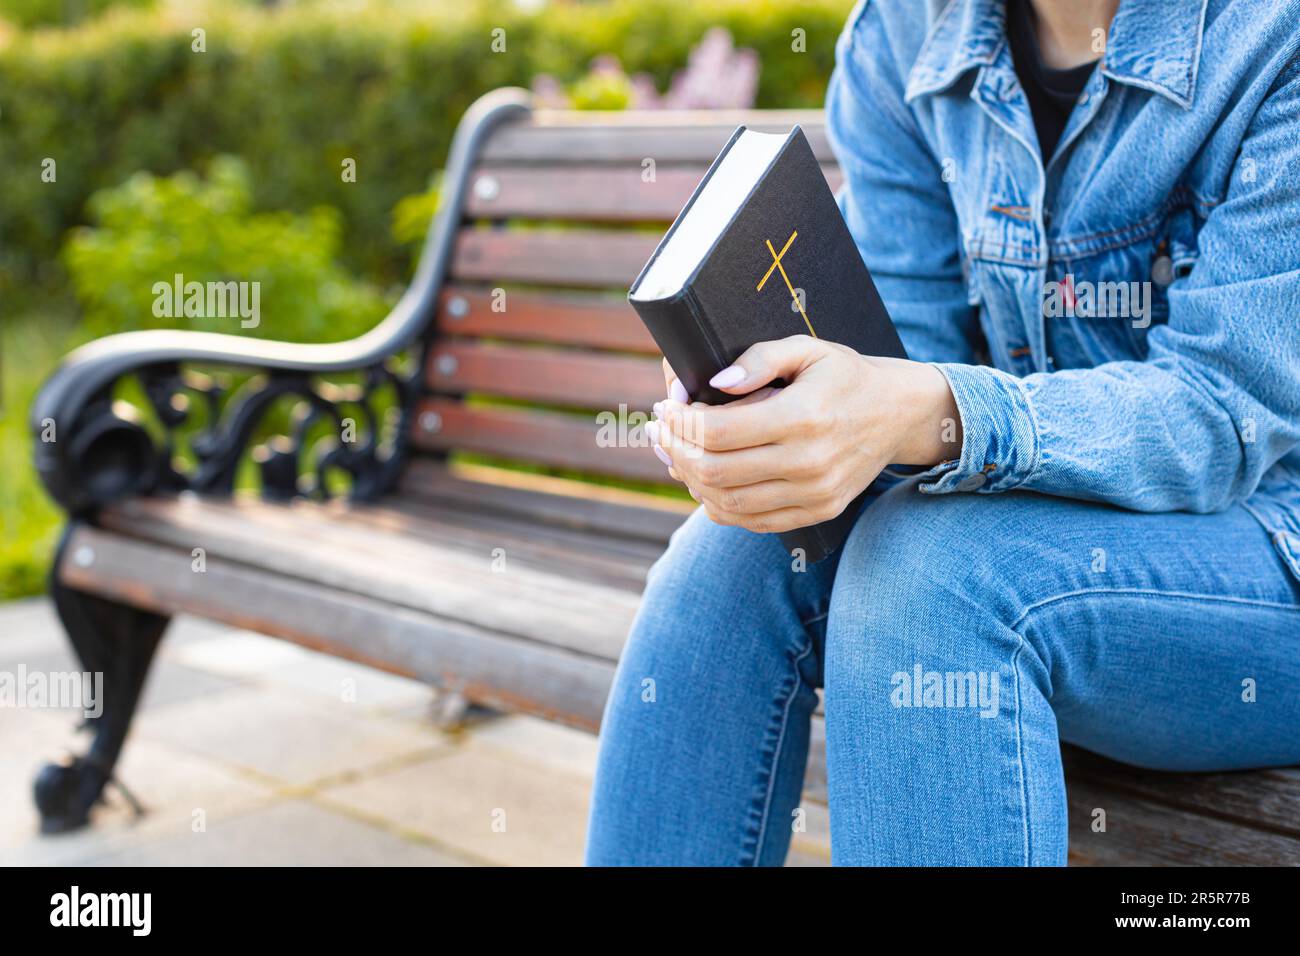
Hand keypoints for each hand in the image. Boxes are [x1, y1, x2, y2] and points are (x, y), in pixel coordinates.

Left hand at [646, 336, 961, 533]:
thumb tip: (712, 385)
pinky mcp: (816, 512)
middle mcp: (808, 462)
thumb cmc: (845, 376)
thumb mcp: (807, 349)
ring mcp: (813, 494)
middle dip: (674, 448)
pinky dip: (715, 504)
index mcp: (803, 417)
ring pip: (726, 502)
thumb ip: (758, 360)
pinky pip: (750, 520)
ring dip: (688, 478)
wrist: (899, 414)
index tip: (665, 407)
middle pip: (715, 470)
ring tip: (672, 452)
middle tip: (658, 429)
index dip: (679, 422)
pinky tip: (702, 479)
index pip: (718, 432)